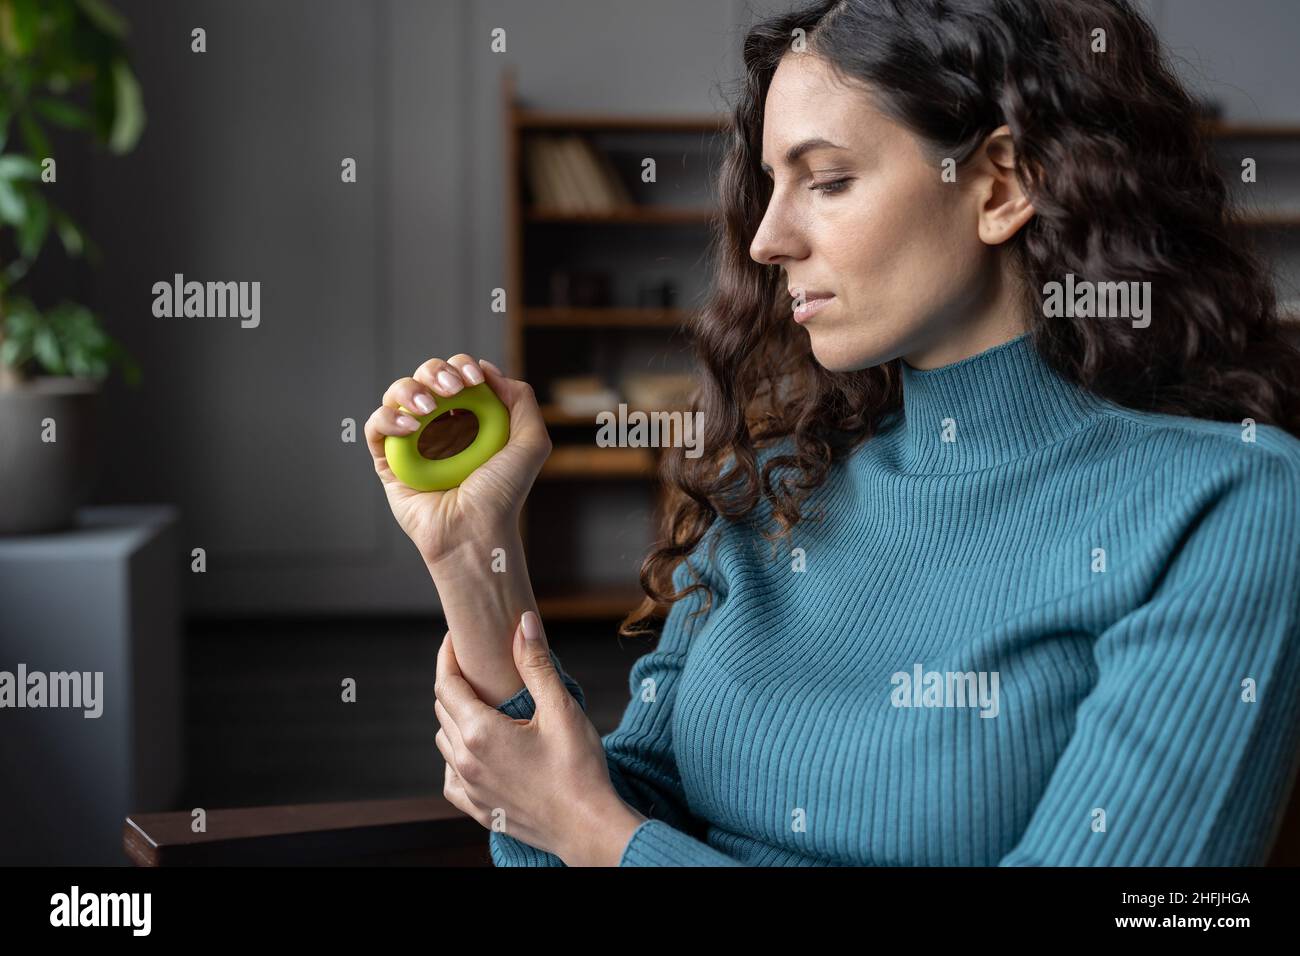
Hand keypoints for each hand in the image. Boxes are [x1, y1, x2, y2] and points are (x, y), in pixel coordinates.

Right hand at [364, 354, 551, 565]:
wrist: (474, 531)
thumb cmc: (503, 495)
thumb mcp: (531, 443)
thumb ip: (522, 400)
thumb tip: (488, 371)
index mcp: (470, 418)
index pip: (457, 375)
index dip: (461, 367)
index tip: (473, 380)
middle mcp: (440, 426)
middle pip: (425, 376)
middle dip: (436, 372)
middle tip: (452, 390)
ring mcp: (412, 442)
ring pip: (397, 394)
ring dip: (410, 389)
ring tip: (427, 408)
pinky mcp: (388, 461)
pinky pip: (375, 427)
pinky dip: (388, 418)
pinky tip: (410, 428)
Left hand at [434, 610, 644, 864]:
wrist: (588, 827)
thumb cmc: (579, 769)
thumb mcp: (560, 708)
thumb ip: (536, 664)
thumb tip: (523, 623)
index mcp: (480, 733)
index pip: (447, 684)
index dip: (447, 656)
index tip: (455, 638)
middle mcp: (465, 761)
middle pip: (443, 709)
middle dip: (453, 682)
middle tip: (473, 665)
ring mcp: (470, 789)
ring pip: (444, 742)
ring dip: (454, 718)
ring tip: (478, 703)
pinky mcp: (479, 809)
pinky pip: (451, 778)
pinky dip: (456, 758)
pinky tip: (476, 752)